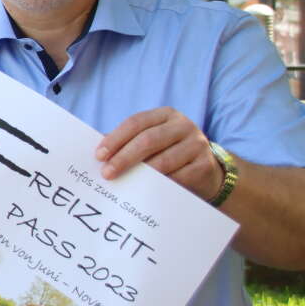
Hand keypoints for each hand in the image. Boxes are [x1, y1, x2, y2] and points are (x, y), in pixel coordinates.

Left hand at [95, 107, 222, 199]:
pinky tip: (146, 191)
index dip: (115, 138)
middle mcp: (183, 125)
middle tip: (107, 173)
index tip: (99, 156)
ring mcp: (197, 144)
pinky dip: (160, 185)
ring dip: (140, 174)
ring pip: (164, 160)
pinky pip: (178, 177)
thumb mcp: (151, 141)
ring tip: (123, 183)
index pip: (136, 122)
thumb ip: (128, 142)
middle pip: (148, 140)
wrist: (206, 170)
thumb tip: (99, 155)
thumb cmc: (167, 152)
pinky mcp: (205, 165)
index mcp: (166, 114)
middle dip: (124, 157)